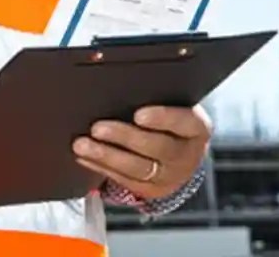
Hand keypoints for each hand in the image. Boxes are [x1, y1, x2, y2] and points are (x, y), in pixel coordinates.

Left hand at [72, 105, 211, 199]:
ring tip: (82, 144)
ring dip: (106, 155)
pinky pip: (123, 180)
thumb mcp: (176, 108)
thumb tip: (122, 87)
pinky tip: (84, 157)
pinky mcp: (150, 190)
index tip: (138, 114)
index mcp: (196, 129)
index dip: (162, 118)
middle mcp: (186, 156)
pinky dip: (101, 167)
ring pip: (137, 168)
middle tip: (97, 128)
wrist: (182, 158)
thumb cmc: (173, 123)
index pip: (184, 122)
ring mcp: (169, 176)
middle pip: (157, 147)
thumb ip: (158, 99)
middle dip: (124, 137)